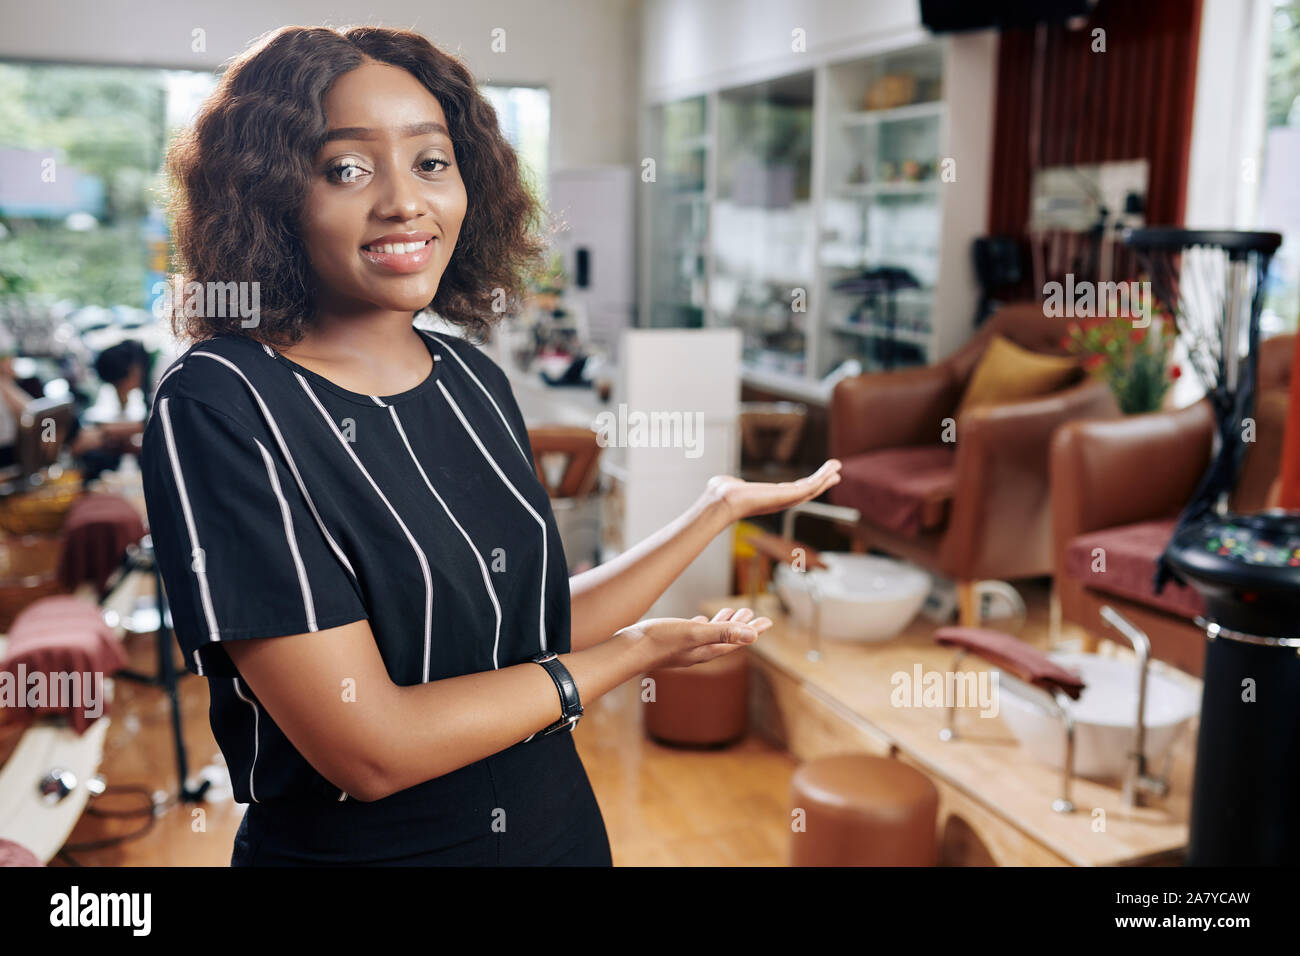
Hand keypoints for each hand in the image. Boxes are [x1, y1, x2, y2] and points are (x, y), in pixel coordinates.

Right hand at [616, 606, 772, 669]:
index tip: (768, 621)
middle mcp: (699, 650)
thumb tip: (754, 636)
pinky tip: (700, 620)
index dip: (753, 630)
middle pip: (728, 637)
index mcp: (708, 649)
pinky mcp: (673, 641)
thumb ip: (723, 633)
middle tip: (755, 615)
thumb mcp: (695, 633)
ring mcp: (685, 647)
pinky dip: (703, 625)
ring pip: (711, 634)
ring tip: (733, 613)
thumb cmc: (660, 641)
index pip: (738, 640)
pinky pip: (695, 633)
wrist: (629, 650)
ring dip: (724, 623)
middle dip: (742, 626)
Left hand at [704, 458, 841, 524]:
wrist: (722, 500)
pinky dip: (822, 478)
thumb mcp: (731, 486)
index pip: (793, 492)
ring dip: (825, 478)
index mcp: (770, 499)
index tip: (818, 478)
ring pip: (811, 489)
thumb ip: (734, 484)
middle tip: (836, 472)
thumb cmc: (721, 494)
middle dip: (821, 482)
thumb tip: (725, 482)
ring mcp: (785, 500)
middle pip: (807, 492)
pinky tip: (831, 470)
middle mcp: (780, 502)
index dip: (807, 485)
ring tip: (838, 466)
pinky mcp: (788, 496)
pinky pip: (810, 487)